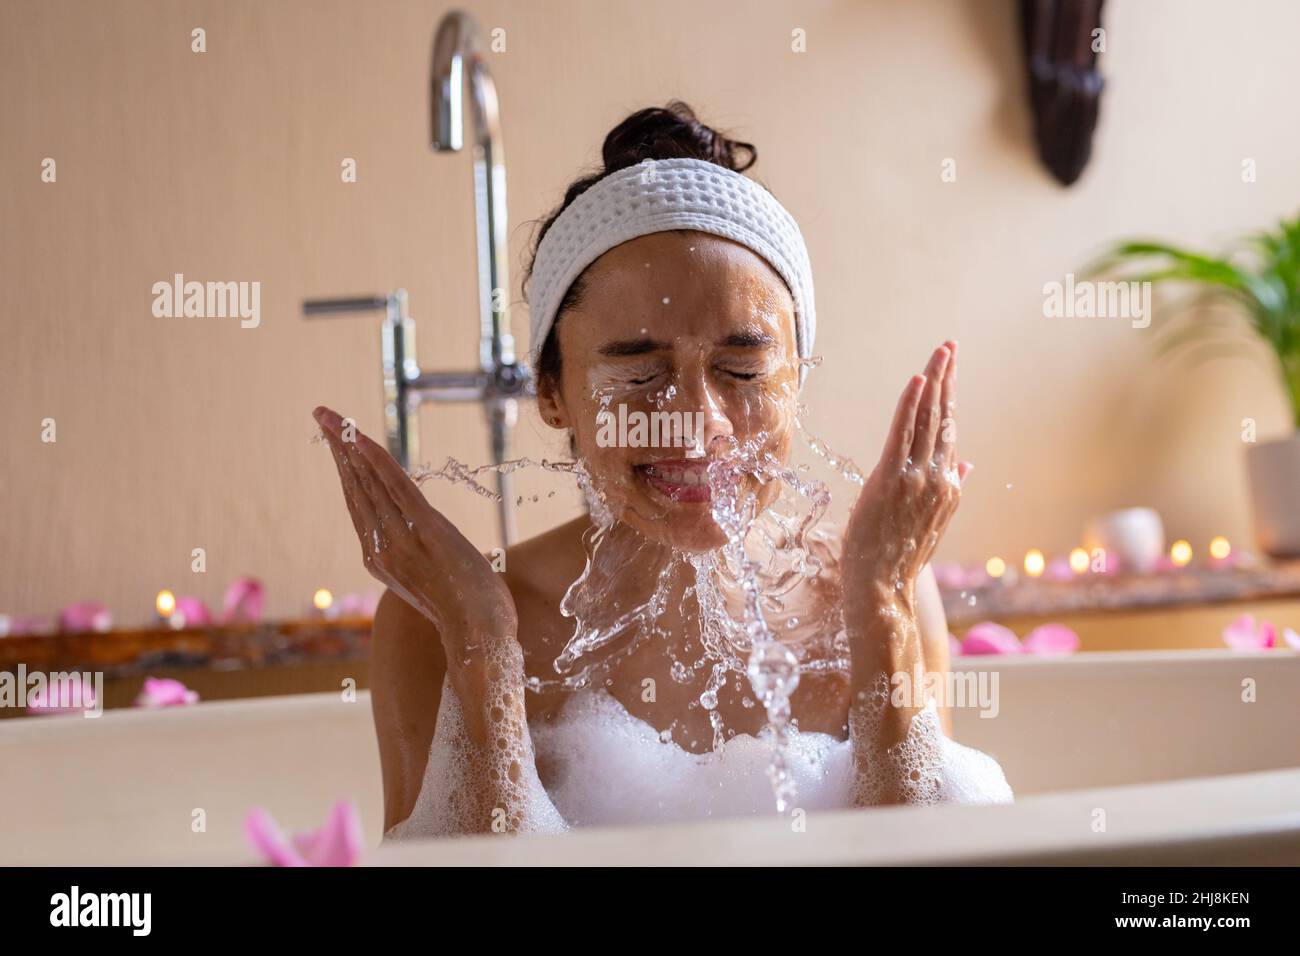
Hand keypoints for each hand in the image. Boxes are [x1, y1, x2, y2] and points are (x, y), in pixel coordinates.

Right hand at [312, 406, 517, 658]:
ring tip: (332, 418)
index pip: (357, 504)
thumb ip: (418, 557)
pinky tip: (360, 439)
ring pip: (368, 483)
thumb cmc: (467, 614)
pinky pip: (395, 488)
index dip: (345, 469)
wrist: (480, 638)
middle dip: (337, 448)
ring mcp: (400, 541)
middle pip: (355, 488)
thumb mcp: (433, 581)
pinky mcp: (426, 532)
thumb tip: (422, 537)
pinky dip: (375, 461)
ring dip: (349, 445)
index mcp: (379, 560)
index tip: (335, 441)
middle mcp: (380, 549)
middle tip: (322, 414)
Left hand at [842, 342, 970, 616]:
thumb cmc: (900, 557)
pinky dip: (910, 406)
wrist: (882, 587)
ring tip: (940, 352)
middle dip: (946, 378)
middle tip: (949, 346)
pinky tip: (917, 380)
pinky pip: (902, 435)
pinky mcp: (890, 480)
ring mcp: (916, 478)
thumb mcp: (934, 522)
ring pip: (927, 420)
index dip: (948, 399)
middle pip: (944, 418)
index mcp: (949, 486)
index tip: (947, 371)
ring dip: (933, 381)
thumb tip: (968, 462)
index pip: (949, 433)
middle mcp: (939, 478)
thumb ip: (952, 487)